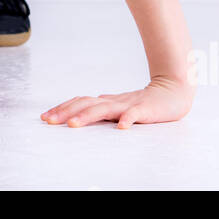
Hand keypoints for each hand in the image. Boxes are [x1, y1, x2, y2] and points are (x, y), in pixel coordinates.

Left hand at [41, 77, 193, 128]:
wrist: (173, 91)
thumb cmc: (144, 102)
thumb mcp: (119, 105)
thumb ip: (103, 106)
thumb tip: (85, 104)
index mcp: (106, 101)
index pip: (79, 102)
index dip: (62, 109)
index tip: (45, 117)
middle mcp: (113, 101)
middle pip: (85, 104)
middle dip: (65, 112)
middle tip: (49, 121)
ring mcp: (128, 105)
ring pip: (104, 110)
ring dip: (87, 116)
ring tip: (73, 125)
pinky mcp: (145, 110)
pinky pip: (136, 115)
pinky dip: (128, 119)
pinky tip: (121, 127)